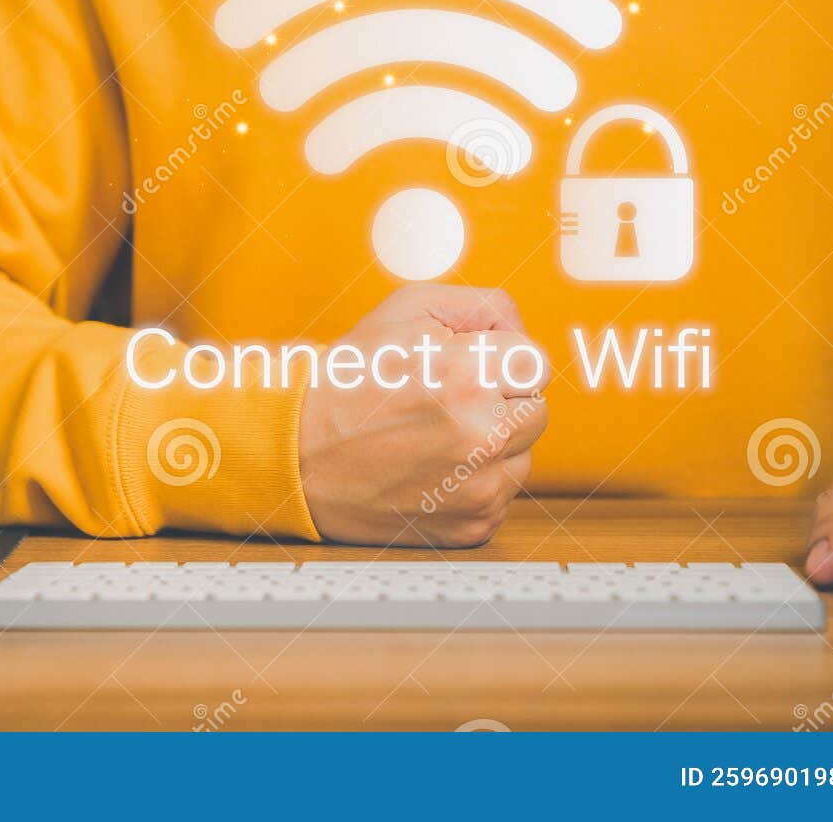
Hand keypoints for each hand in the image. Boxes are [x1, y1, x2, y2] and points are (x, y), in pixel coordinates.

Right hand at [299, 285, 549, 546]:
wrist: (296, 455)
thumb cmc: (349, 381)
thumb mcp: (407, 310)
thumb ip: (482, 306)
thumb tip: (521, 330)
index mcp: (467, 378)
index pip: (534, 362)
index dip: (498, 361)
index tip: (466, 370)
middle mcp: (481, 437)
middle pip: (536, 410)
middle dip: (500, 402)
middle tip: (446, 403)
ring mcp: (479, 489)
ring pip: (522, 455)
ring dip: (491, 445)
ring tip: (433, 437)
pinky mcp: (472, 526)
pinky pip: (502, 495)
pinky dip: (475, 483)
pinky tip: (431, 469)